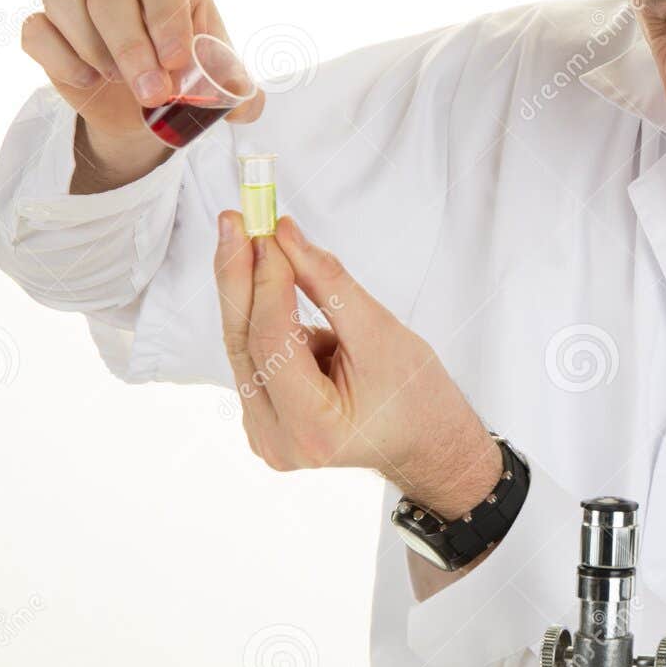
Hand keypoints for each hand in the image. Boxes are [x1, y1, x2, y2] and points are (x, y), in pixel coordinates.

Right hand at [21, 0, 263, 187]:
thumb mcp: (221, 84)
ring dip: (92, 46)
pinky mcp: (49, 25)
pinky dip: (59, 56)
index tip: (176, 62)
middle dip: (132, 48)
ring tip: (120, 82)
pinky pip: (37, 27)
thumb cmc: (189, 75)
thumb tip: (245, 107)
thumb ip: (241, 94)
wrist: (149, 104)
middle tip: (154, 94)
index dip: (167, 17)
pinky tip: (87, 81)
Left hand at [213, 212, 501, 515]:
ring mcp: (264, 436)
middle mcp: (276, 440)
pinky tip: (294, 305)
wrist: (428, 444)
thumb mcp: (382, 333)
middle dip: (239, 278)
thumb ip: (330, 285)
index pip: (272, 341)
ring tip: (276, 255)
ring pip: (244, 348)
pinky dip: (268, 322)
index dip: (268, 279)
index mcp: (312, 428)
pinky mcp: (263, 422)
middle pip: (242, 344)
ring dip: (257, 297)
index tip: (269, 229)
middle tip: (236, 222)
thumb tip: (285, 236)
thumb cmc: (418, 396)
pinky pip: (255, 358)